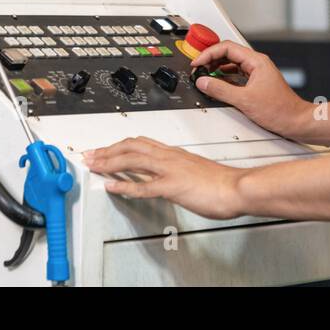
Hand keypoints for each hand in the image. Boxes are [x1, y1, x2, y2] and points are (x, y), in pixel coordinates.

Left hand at [81, 137, 245, 219]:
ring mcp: (170, 170)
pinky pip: (143, 185)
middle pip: (131, 146)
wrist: (239, 187)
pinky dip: (124, 185)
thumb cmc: (223, 182)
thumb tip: (171, 176)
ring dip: (110, 162)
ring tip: (94, 165)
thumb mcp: (196, 171)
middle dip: (107, 150)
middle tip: (91, 155)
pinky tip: (112, 186)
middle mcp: (170, 157)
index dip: (119, 145)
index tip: (105, 150)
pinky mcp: (173, 186)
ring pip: (133, 159)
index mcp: (175, 153)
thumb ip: (180, 171)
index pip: (141, 143)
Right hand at [191, 40, 310, 138]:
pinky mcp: (257, 83)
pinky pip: (236, 75)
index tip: (197, 63)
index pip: (226, 47)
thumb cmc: (279, 110)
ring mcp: (257, 73)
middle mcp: (257, 64)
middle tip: (198, 69)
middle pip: (228, 53)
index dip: (209, 54)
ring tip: (205, 76)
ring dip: (217, 68)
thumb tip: (203, 81)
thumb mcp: (244, 100)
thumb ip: (220, 90)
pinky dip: (224, 78)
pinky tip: (218, 84)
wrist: (295, 121)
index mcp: (256, 61)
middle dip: (211, 59)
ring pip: (232, 64)